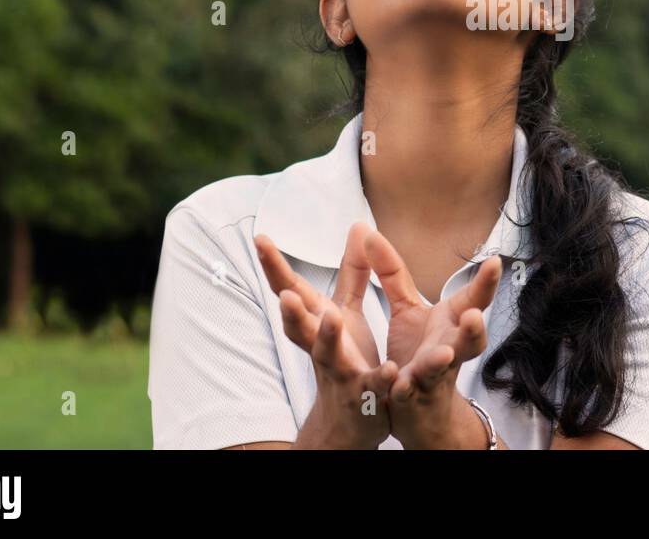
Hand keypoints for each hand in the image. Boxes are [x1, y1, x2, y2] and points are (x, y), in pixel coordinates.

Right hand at [255, 224, 397, 448]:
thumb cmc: (347, 359)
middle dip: (291, 310)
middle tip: (285, 293)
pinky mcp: (365, 396)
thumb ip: (352, 273)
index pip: (293, 292)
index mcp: (318, 324)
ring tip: (332, 317)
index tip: (258, 237)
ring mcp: (340, 373)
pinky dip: (380, 379)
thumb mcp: (347, 313)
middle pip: (300, 327)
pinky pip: (373, 388)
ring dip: (328, 337)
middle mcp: (321, 347)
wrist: (350, 422)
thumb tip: (356, 227)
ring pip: (329, 356)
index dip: (274, 267)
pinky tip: (389, 370)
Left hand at [363, 227, 503, 448]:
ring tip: (442, 352)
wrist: (418, 408)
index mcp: (452, 324)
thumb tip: (369, 232)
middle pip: (470, 340)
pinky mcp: (411, 397)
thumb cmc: (417, 352)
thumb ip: (392, 274)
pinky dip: (405, 388)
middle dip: (475, 328)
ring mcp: (432, 376)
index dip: (486, 284)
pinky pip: (409, 393)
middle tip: (474, 314)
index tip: (495, 261)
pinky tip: (399, 384)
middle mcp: (449, 349)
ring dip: (440, 360)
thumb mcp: (407, 309)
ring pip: (440, 368)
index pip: (473, 300)